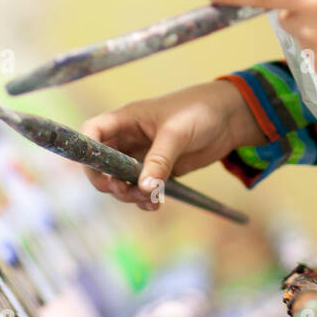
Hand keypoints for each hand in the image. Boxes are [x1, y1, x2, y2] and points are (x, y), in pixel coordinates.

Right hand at [79, 81, 262, 210]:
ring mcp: (143, 155)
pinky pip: (141, 188)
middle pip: (102, 164)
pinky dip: (144, 199)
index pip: (92, 133)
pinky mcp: (158, 170)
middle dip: (109, 182)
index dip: (87, 152)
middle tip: (125, 192)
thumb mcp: (177, 133)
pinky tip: (154, 204)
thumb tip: (144, 189)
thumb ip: (160, 160)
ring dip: (128, 194)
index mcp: (127, 119)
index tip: (99, 173)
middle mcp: (129, 138)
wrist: (230, 118)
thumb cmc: (200, 111)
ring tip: (147, 200)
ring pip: (121, 180)